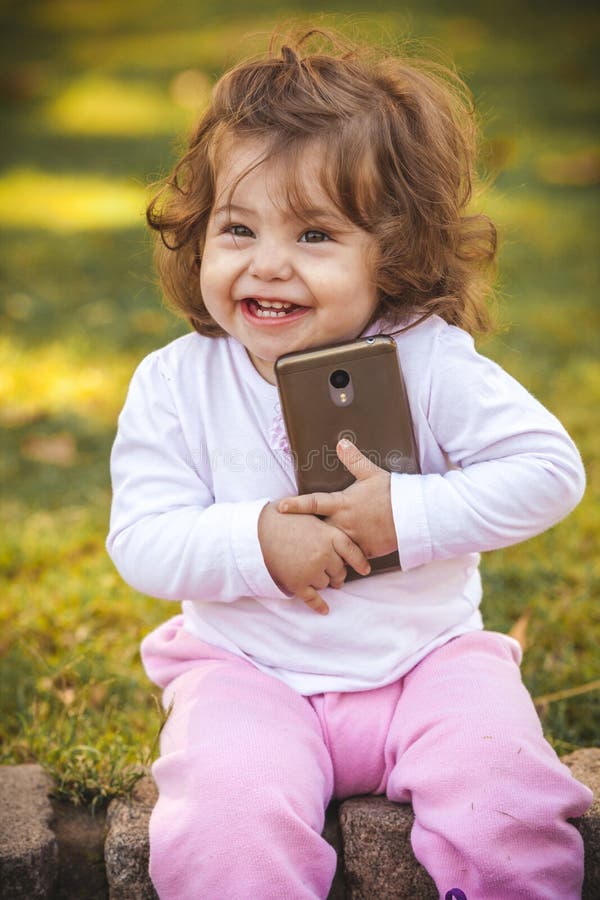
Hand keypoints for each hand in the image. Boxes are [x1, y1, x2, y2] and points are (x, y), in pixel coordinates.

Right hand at [258, 500, 370, 614]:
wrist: (256, 530)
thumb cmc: (282, 518)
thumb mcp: (310, 515)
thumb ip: (326, 528)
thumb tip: (338, 538)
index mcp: (329, 535)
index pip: (352, 552)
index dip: (360, 562)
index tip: (365, 570)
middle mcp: (324, 554)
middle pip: (339, 571)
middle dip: (336, 573)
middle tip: (331, 572)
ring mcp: (311, 570)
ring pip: (326, 584)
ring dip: (322, 582)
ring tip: (311, 574)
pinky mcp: (297, 583)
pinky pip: (312, 599)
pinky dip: (319, 606)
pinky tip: (325, 610)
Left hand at [278, 439, 396, 559]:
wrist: (413, 515)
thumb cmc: (392, 492)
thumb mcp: (372, 473)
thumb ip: (354, 460)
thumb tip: (341, 443)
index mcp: (343, 503)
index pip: (314, 503)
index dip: (296, 505)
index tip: (280, 507)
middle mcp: (344, 522)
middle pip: (317, 530)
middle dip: (306, 532)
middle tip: (291, 535)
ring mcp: (353, 538)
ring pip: (331, 547)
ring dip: (323, 548)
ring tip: (309, 553)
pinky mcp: (364, 551)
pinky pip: (348, 558)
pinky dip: (342, 558)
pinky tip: (335, 561)